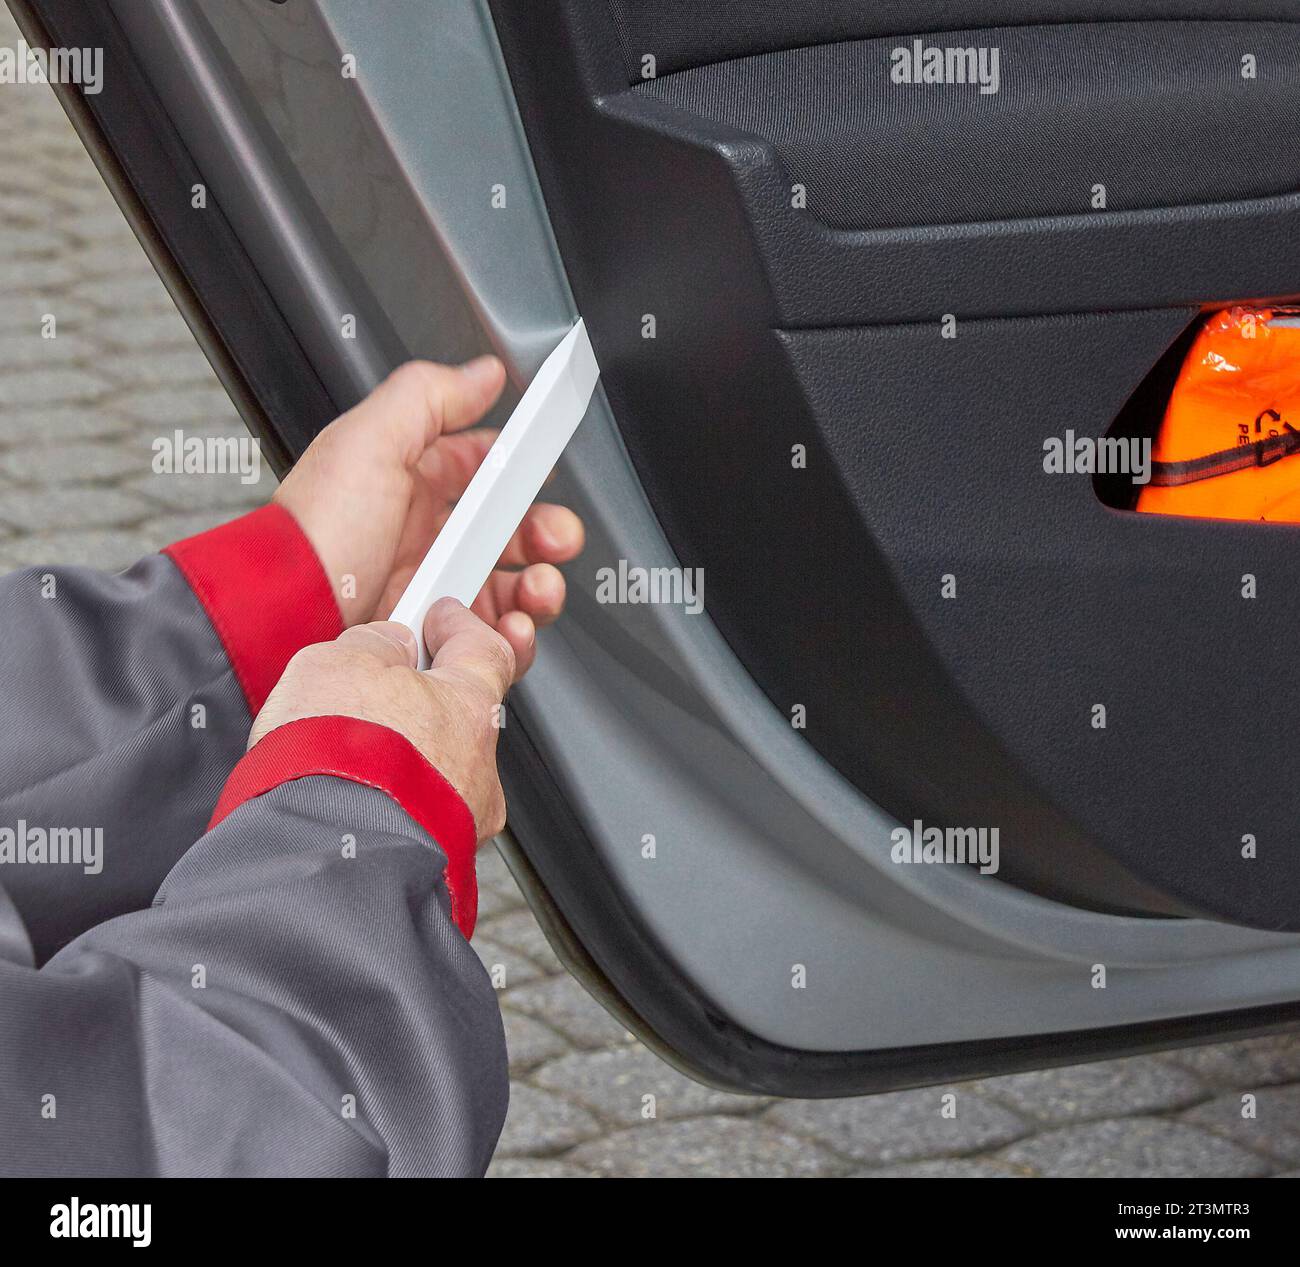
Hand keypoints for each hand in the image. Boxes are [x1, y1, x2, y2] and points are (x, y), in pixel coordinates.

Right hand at [250, 601, 514, 841]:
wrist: (323, 856)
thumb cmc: (337, 764)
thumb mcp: (337, 664)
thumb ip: (373, 646)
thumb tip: (387, 644)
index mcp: (470, 704)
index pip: (485, 648)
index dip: (459, 628)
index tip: (440, 619)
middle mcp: (481, 764)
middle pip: (460, 715)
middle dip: (423, 702)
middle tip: (380, 692)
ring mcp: (465, 819)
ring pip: (440, 774)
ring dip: (405, 761)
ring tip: (351, 758)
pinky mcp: (439, 860)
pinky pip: (420, 820)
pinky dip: (393, 807)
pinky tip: (353, 802)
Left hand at [274, 358, 583, 677]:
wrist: (288, 614)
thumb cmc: (317, 531)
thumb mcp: (368, 441)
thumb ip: (429, 396)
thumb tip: (483, 372)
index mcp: (410, 481)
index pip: (482, 465)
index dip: (520, 467)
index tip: (547, 469)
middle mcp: (425, 535)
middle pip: (509, 529)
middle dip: (546, 531)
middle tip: (557, 536)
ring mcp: (433, 588)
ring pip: (511, 586)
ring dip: (539, 586)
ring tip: (539, 588)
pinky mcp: (436, 637)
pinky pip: (492, 639)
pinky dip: (514, 637)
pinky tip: (511, 626)